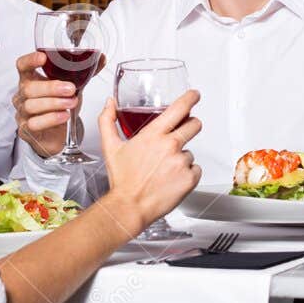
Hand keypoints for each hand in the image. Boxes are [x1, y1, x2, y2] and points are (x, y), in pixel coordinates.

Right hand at [12, 50, 104, 157]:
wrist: (56, 134)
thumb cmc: (59, 107)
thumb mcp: (72, 86)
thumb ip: (84, 72)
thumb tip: (100, 58)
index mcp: (31, 79)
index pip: (23, 65)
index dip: (30, 60)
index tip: (43, 58)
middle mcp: (23, 94)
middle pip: (29, 87)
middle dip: (52, 87)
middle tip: (70, 89)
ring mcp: (22, 112)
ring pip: (32, 105)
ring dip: (55, 103)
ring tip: (72, 102)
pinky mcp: (26, 129)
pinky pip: (35, 123)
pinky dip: (51, 119)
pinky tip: (63, 116)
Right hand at [98, 93, 200, 232]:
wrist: (129, 207)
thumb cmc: (121, 180)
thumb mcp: (110, 146)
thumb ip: (107, 120)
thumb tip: (109, 103)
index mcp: (154, 135)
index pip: (180, 108)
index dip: (191, 98)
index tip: (194, 95)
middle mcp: (171, 145)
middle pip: (195, 125)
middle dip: (191, 126)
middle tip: (182, 134)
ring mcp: (182, 162)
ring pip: (191, 151)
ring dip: (182, 157)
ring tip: (164, 169)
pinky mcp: (190, 179)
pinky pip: (195, 169)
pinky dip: (187, 173)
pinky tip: (172, 179)